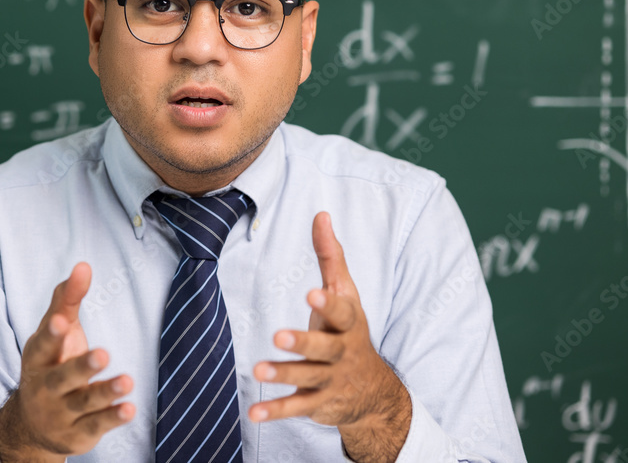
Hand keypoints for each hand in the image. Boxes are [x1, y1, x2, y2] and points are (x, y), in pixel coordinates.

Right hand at [0, 262, 135, 461]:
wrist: (33, 425)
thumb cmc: (50, 364)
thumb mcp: (54, 333)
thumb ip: (67, 300)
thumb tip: (83, 265)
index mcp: (38, 358)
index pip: (44, 345)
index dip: (52, 334)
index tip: (61, 321)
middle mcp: (46, 387)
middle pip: (63, 377)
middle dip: (82, 366)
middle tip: (103, 354)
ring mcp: (62, 413)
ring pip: (84, 402)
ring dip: (105, 392)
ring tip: (127, 380)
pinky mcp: (79, 433)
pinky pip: (96, 425)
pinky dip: (112, 417)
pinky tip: (129, 408)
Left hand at [248, 212, 410, 462]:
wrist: (373, 391)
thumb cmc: (348, 329)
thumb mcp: (345, 293)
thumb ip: (331, 256)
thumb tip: (321, 214)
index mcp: (348, 322)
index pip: (342, 312)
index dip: (328, 303)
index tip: (312, 292)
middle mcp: (342, 352)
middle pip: (324, 347)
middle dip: (302, 342)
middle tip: (277, 335)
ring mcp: (331, 379)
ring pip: (308, 378)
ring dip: (284, 375)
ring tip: (258, 371)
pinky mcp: (318, 403)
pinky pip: (297, 407)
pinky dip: (276, 411)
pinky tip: (255, 412)